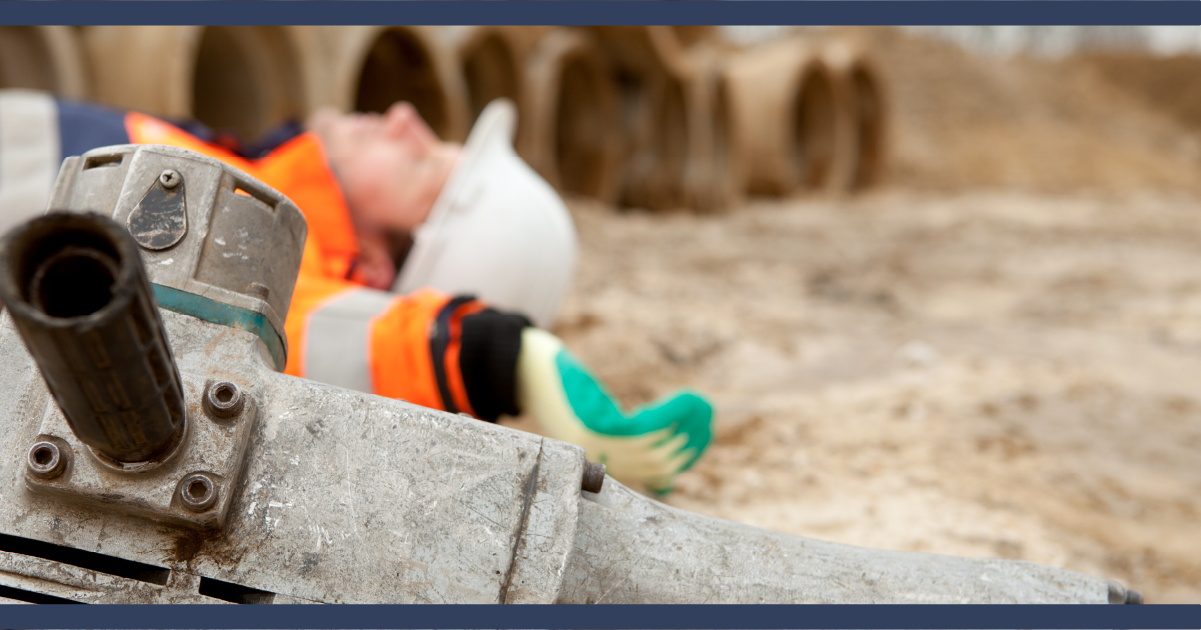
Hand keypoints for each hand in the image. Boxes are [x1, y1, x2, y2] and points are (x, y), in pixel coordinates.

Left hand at [517, 328, 712, 492]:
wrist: (528, 370)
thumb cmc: (568, 394)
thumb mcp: (603, 426)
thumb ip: (631, 448)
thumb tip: (668, 481)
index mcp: (605, 464)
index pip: (658, 476)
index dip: (687, 458)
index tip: (706, 435)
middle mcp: (600, 460)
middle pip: (660, 463)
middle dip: (692, 440)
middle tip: (708, 415)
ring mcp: (594, 446)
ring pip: (654, 447)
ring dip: (686, 424)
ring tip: (701, 404)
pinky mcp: (592, 425)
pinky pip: (641, 428)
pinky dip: (670, 413)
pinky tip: (685, 398)